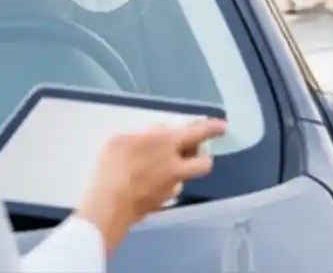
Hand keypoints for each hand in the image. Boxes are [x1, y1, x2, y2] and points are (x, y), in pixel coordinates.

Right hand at [76, 118, 226, 253]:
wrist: (110, 204)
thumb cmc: (113, 167)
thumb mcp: (121, 140)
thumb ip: (142, 136)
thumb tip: (153, 137)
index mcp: (167, 144)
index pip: (198, 133)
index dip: (212, 129)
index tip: (222, 127)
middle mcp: (175, 166)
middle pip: (204, 162)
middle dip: (203, 157)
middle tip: (193, 153)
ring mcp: (171, 187)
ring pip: (184, 178)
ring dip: (178, 173)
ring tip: (160, 170)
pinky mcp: (162, 203)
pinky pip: (168, 191)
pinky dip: (162, 187)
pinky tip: (147, 186)